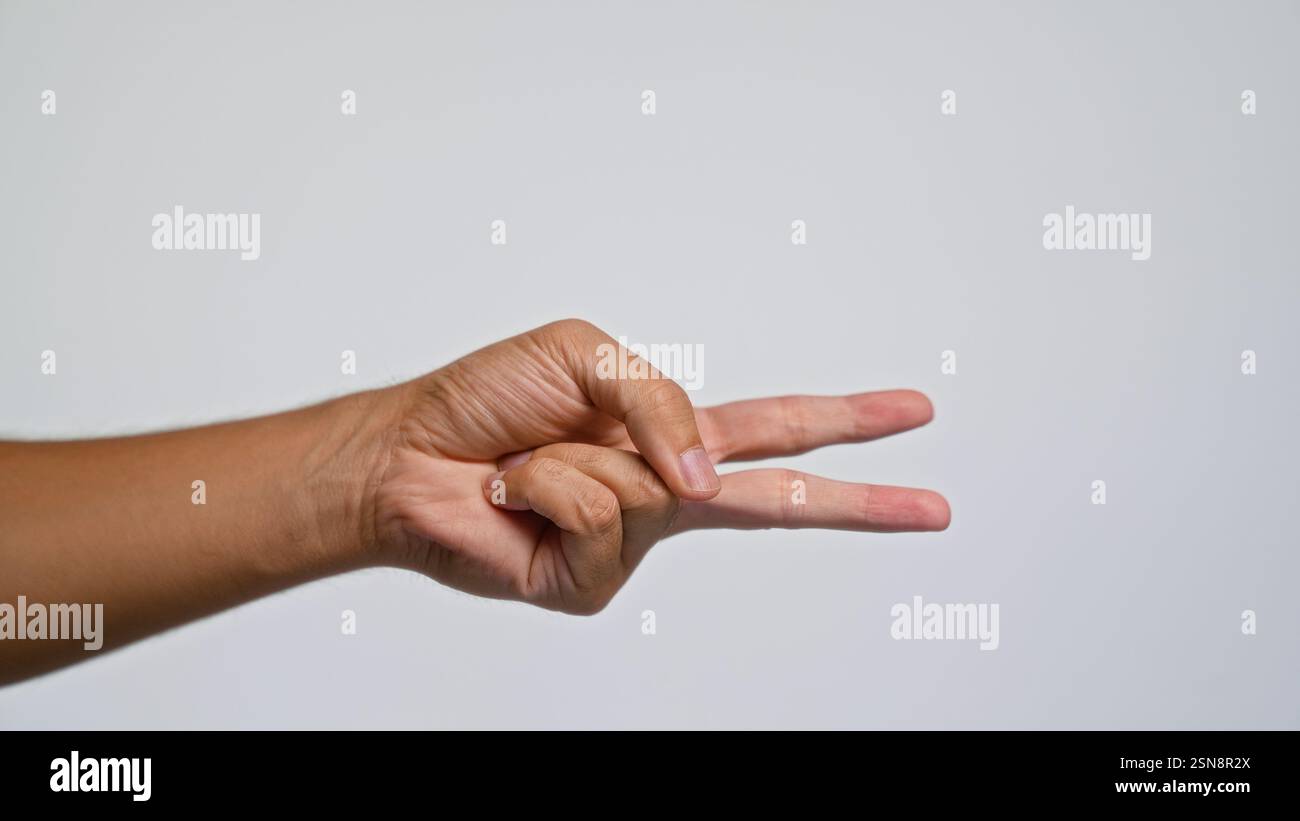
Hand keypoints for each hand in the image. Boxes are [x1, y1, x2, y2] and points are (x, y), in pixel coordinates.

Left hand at [371, 319, 948, 613]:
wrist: (407, 454)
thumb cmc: (488, 401)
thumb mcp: (584, 357)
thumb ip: (661, 404)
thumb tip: (706, 483)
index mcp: (672, 437)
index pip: (778, 432)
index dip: (847, 423)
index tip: (912, 414)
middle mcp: (661, 493)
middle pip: (777, 501)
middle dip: (859, 500)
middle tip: (935, 509)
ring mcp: (629, 542)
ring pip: (649, 491)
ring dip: (574, 454)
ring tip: (528, 458)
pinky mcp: (590, 583)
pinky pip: (596, 514)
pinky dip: (545, 484)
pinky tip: (514, 490)